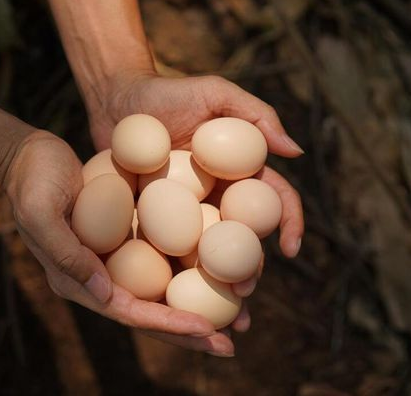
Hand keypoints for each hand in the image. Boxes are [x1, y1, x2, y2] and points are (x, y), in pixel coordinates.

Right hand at [2, 130, 235, 355]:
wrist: (30, 156)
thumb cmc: (33, 180)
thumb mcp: (41, 213)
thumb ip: (67, 254)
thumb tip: (106, 294)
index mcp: (77, 281)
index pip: (128, 313)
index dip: (168, 324)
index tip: (207, 330)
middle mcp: (98, 278)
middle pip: (149, 314)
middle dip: (188, 333)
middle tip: (229, 346)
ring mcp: (112, 262)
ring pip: (158, 295)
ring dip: (193, 310)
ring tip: (234, 323)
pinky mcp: (123, 241)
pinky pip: (157, 264)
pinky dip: (186, 274)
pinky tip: (215, 274)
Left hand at [87, 73, 304, 343]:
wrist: (115, 100)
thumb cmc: (166, 92)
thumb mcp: (214, 93)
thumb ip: (256, 114)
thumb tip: (295, 151)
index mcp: (240, 173)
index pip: (274, 201)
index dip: (289, 224)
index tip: (291, 249)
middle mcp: (218, 198)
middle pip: (242, 241)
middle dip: (248, 271)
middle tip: (243, 294)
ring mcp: (185, 215)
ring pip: (209, 257)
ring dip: (217, 289)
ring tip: (216, 319)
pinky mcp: (153, 223)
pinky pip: (168, 253)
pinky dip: (175, 278)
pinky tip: (172, 303)